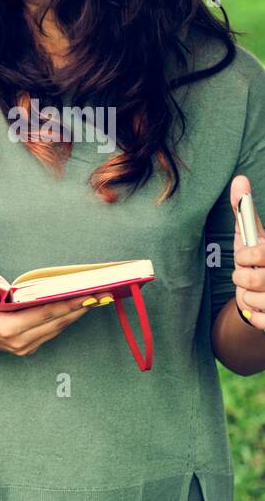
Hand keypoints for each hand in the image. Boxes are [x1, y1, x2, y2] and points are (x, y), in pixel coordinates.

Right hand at [0, 278, 95, 356]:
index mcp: (5, 329)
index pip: (42, 315)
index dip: (65, 305)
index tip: (85, 295)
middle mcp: (17, 342)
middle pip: (56, 322)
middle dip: (79, 307)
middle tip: (101, 294)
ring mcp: (23, 347)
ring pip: (57, 328)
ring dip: (76, 313)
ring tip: (96, 298)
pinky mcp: (27, 347)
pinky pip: (52, 332)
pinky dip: (66, 319)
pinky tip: (78, 307)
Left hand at [230, 175, 264, 330]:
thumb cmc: (258, 261)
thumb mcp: (252, 236)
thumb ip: (244, 211)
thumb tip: (238, 180)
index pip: (262, 254)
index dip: (246, 257)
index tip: (244, 257)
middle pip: (253, 278)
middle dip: (242, 278)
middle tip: (247, 275)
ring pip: (251, 300)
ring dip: (246, 296)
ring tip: (256, 291)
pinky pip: (259, 320)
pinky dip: (254, 314)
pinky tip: (261, 307)